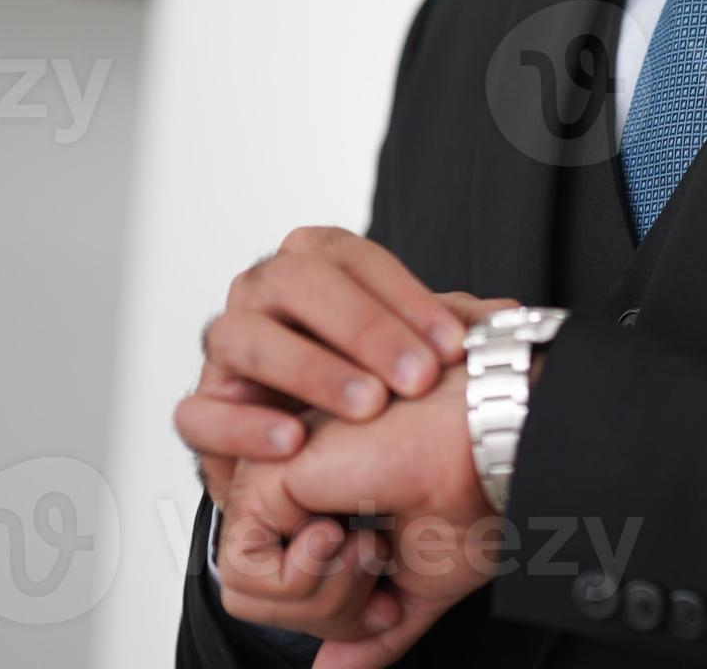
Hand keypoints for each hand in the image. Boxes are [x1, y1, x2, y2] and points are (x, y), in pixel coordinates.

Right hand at [178, 230, 480, 508]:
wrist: (308, 450)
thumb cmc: (362, 383)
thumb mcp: (410, 350)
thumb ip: (450, 330)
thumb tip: (506, 317)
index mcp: (311, 262)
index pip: (352, 257)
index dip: (406, 298)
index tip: (454, 346)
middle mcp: (260, 291)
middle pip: (296, 282)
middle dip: (364, 328)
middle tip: (416, 378)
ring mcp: (225, 346)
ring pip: (246, 337)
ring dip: (310, 371)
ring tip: (367, 407)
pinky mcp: (201, 409)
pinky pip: (199, 412)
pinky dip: (243, 426)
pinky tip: (294, 442)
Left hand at [220, 373, 500, 668]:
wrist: (484, 462)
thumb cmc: (466, 500)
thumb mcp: (412, 590)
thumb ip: (367, 632)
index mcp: (317, 514)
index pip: (279, 603)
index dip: (336, 618)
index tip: (387, 597)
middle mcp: (286, 496)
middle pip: (256, 604)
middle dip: (329, 613)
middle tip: (376, 566)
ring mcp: (270, 484)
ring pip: (244, 592)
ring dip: (322, 592)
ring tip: (365, 543)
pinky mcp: (263, 478)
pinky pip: (244, 571)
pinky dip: (304, 574)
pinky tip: (342, 530)